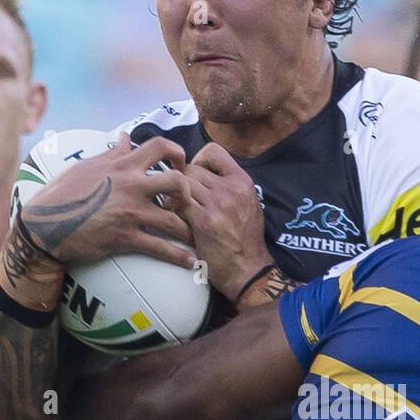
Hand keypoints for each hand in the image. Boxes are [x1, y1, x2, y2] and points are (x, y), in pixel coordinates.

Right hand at [22, 134, 195, 268]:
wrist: (45, 224)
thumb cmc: (63, 193)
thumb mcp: (86, 166)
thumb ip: (112, 153)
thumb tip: (125, 137)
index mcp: (123, 165)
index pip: (160, 146)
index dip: (178, 154)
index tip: (181, 166)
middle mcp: (131, 186)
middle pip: (178, 183)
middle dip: (190, 194)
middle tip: (189, 205)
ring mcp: (131, 213)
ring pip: (175, 220)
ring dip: (189, 230)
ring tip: (194, 237)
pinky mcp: (126, 238)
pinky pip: (160, 249)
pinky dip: (179, 257)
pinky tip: (190, 263)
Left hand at [183, 143, 272, 298]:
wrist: (248, 269)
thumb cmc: (245, 240)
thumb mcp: (248, 204)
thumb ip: (229, 186)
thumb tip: (205, 174)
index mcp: (242, 181)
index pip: (213, 151)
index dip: (198, 159)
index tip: (195, 175)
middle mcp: (232, 188)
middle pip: (192, 168)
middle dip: (182, 181)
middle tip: (179, 194)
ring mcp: (218, 204)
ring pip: (182, 183)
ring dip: (173, 193)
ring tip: (174, 205)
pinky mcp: (205, 221)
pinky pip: (179, 203)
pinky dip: (171, 208)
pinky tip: (173, 216)